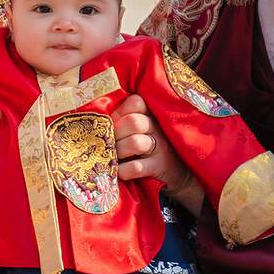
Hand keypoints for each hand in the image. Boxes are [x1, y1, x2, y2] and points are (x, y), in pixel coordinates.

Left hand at [111, 95, 201, 211]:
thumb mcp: (142, 128)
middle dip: (116, 134)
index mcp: (151, 114)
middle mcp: (157, 127)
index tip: (112, 123)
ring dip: (119, 152)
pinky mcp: (160, 167)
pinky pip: (136, 167)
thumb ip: (123, 119)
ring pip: (135, 143)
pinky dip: (123, 170)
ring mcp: (160, 147)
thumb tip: (95, 120)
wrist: (179, 171)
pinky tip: (119, 172)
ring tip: (114, 157)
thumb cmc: (150, 146)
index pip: (135, 102)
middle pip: (134, 122)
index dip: (119, 112)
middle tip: (109, 144)